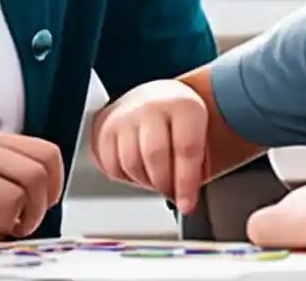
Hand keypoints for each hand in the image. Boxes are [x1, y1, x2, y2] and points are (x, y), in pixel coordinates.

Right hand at [89, 79, 207, 212]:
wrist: (157, 100)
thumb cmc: (181, 123)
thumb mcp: (201, 135)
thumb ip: (197, 167)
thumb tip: (186, 202)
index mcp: (183, 106)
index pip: (186, 149)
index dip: (186, 183)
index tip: (187, 205)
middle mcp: (151, 106)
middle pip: (154, 156)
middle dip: (164, 184)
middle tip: (170, 191)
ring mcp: (124, 115)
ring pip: (130, 164)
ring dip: (144, 182)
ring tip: (155, 179)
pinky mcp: (104, 127)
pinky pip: (110, 166)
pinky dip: (125, 177)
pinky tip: (138, 170)